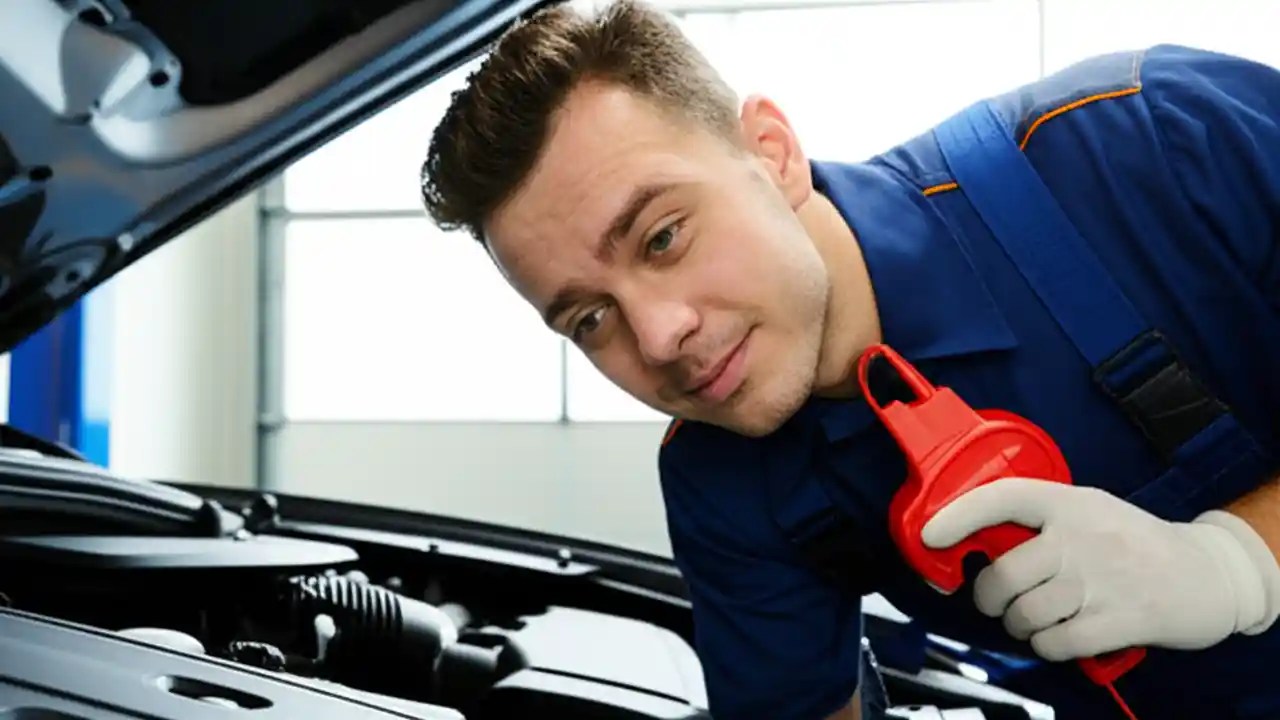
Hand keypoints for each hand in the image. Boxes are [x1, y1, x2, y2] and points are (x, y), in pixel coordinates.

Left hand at [919, 478, 1279, 661]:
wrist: (1207, 574)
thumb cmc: (1135, 543)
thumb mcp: (1090, 511)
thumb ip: (1040, 520)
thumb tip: (975, 538)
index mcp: (1071, 503)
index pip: (1004, 498)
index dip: (959, 515)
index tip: (930, 535)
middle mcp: (1082, 537)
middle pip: (1003, 575)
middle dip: (990, 598)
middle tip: (998, 601)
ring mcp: (1101, 580)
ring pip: (1024, 614)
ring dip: (1020, 626)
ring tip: (1037, 618)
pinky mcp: (1119, 620)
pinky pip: (1054, 643)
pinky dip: (1047, 646)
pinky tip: (1060, 636)